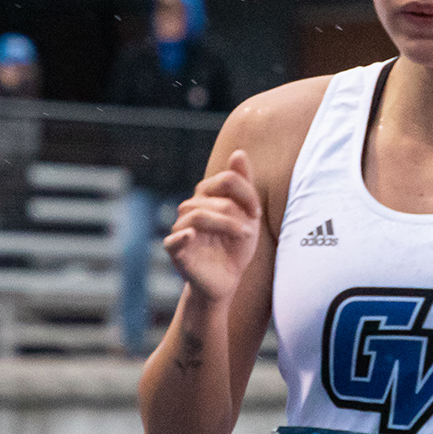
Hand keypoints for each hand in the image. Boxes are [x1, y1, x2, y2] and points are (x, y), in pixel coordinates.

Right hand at [163, 151, 260, 305]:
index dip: (246, 193)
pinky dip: (182, 236)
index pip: (225, 180)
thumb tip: (238, 153)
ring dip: (226, 223)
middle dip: (237, 209)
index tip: (257, 213)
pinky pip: (173, 239)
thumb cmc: (235, 247)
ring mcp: (181, 229)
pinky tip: (193, 236)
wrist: (227, 280)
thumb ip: (243, 185)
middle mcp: (190, 209)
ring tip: (244, 235)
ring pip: (197, 214)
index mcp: (206, 198)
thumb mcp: (246, 216)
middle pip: (211, 195)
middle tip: (252, 226)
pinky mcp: (176, 250)